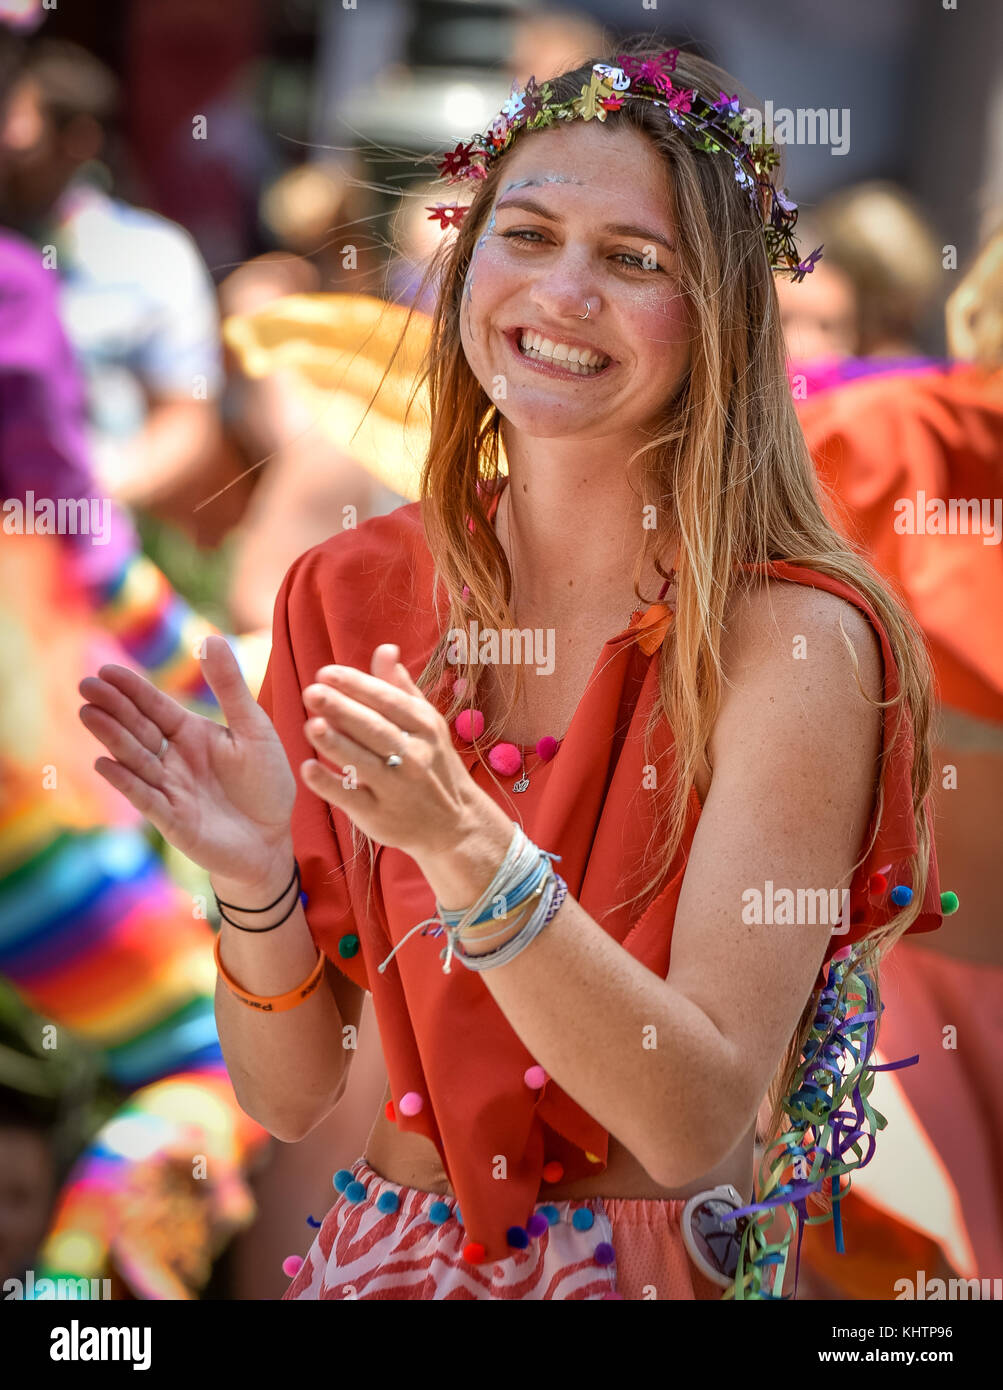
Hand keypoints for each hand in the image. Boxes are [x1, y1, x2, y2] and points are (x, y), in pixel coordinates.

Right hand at [78, 636, 296, 885]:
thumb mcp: (253, 729)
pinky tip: (104, 763)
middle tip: (86, 685)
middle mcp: (173, 759)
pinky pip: (145, 797)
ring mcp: (169, 788)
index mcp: (190, 734)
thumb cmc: (265, 783)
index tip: (106, 670)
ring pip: (135, 758)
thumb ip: (230, 688)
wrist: (273, 839)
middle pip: (138, 729)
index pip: (155, 707)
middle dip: (113, 708)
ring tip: (88, 713)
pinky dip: (125, 781)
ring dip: (112, 737)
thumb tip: (212, 638)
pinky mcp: (172, 819)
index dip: (132, 689)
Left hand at [300, 643, 493, 859]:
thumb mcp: (425, 724)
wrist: (454, 824)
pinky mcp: (380, 816)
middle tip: (312, 692)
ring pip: (364, 763)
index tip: (326, 673)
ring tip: (311, 725)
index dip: (357, 685)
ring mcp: (397, 788)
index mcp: (424, 727)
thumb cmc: (432, 763)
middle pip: (375, 729)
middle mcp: (414, 756)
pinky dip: (330, 785)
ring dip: (337, 744)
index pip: (388, 701)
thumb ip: (400, 688)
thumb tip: (385, 648)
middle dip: (343, 709)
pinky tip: (308, 769)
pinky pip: (352, 798)